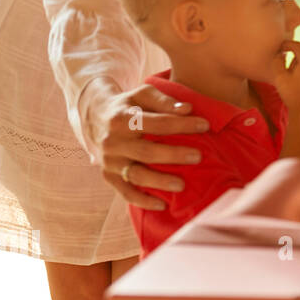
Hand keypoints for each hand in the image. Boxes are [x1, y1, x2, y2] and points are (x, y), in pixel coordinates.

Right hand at [93, 79, 209, 209]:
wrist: (94, 117)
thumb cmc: (128, 106)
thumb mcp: (142, 95)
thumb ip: (164, 100)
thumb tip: (188, 109)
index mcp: (122, 119)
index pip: (157, 123)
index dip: (182, 124)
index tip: (205, 126)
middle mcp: (113, 142)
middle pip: (146, 151)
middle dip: (173, 155)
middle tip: (198, 156)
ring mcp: (109, 161)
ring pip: (135, 175)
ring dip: (159, 181)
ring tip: (182, 185)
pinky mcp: (108, 176)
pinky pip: (125, 192)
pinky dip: (143, 200)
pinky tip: (162, 205)